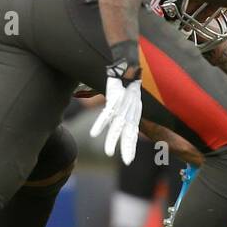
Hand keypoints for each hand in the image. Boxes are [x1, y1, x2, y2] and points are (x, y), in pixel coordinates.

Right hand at [89, 41, 142, 163]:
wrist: (127, 64)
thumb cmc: (124, 80)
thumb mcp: (122, 97)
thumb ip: (111, 107)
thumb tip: (99, 111)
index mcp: (132, 113)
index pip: (132, 133)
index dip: (130, 146)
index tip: (129, 159)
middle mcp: (128, 111)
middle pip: (127, 133)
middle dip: (127, 148)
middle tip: (127, 162)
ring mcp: (121, 106)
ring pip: (116, 126)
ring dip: (112, 140)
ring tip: (108, 153)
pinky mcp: (113, 99)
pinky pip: (106, 114)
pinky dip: (100, 123)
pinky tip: (94, 133)